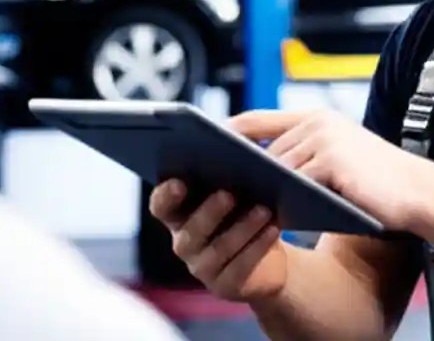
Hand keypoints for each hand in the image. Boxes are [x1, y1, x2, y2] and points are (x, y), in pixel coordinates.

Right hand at [149, 180, 286, 302]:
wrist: (267, 262)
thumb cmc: (245, 215)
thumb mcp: (236, 194)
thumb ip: (229, 174)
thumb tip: (242, 148)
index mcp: (180, 215)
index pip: (161, 206)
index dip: (166, 195)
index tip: (180, 182)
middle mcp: (185, 243)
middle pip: (191, 230)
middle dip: (210, 212)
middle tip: (229, 194)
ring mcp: (203, 268)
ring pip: (219, 249)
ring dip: (242, 228)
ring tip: (264, 210)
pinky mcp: (225, 286)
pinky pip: (240, 266)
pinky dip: (258, 247)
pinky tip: (272, 229)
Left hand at [231, 109, 432, 229]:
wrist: (420, 194)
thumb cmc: (378, 185)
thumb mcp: (337, 163)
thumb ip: (303, 160)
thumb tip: (259, 178)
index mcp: (317, 117)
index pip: (258, 119)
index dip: (228, 134)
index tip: (203, 150)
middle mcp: (318, 122)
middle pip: (263, 148)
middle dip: (240, 170)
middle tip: (213, 190)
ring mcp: (325, 140)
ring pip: (276, 169)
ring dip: (259, 189)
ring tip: (236, 208)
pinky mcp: (332, 163)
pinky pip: (295, 185)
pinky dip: (281, 202)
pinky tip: (269, 219)